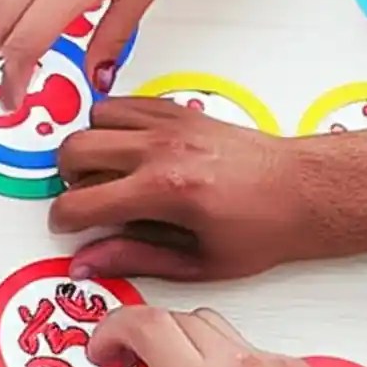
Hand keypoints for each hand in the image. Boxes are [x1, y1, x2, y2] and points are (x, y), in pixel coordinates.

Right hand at [49, 97, 366, 280]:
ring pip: (93, 119)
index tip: (70, 227)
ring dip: (89, 146)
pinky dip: (112, 124)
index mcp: (165, 191)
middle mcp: (162, 149)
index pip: (80, 201)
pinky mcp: (178, 110)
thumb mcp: (195, 262)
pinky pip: (123, 103)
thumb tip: (87, 263)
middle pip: (75, 149)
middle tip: (86, 198)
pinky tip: (126, 150)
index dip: (63, 220)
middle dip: (67, 178)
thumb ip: (133, 258)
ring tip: (105, 172)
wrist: (303, 191)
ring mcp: (170, 124)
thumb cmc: (262, 228)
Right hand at [88, 307, 366, 366]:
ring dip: (182, 343)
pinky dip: (223, 360)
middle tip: (131, 365)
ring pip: (212, 325)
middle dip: (142, 336)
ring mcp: (271, 366)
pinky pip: (247, 347)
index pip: (144, 323)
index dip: (112, 328)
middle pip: (174, 317)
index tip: (105, 348)